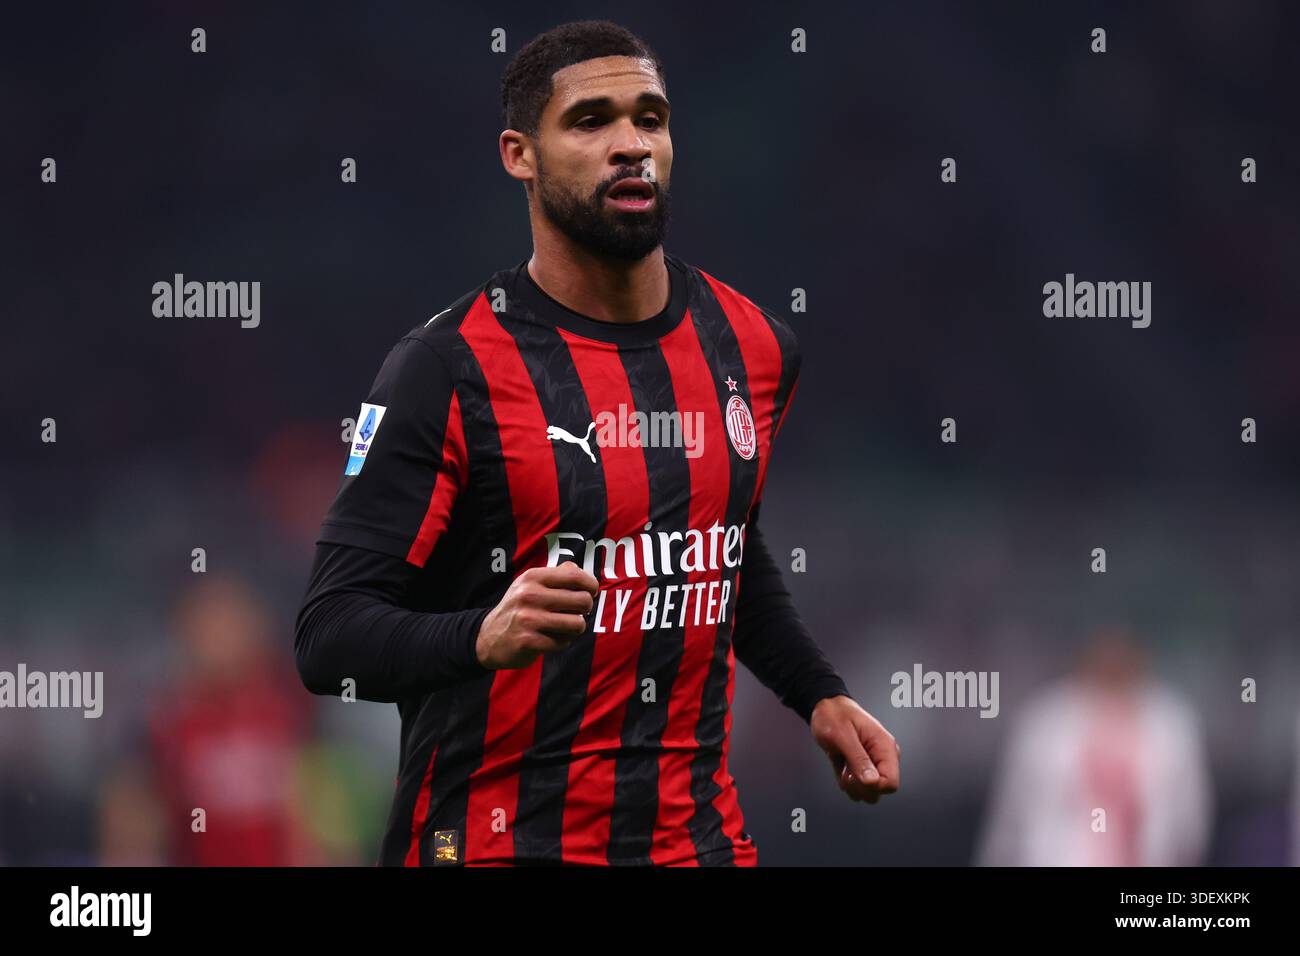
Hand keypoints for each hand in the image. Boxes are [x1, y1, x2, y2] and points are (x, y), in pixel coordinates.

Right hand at [475, 563, 598, 668]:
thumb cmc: (518, 608)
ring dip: (575, 628)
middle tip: (578, 612)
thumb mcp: (530, 584)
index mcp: (532, 577)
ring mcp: (528, 619)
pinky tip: (550, 639)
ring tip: (565, 627)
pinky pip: (563, 642)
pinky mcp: (528, 641)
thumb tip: (580, 570)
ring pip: (577, 623)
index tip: (591, 592)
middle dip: (586, 608)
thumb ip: (556, 574)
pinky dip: (562, 642)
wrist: (488, 637)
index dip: (591, 584)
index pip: (575, 576)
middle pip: (582, 600)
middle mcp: (529, 595)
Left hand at [810, 695, 899, 803]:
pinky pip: (856, 788)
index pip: (891, 783)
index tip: (854, 774)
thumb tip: (872, 782)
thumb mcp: (843, 735)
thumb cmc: (834, 715)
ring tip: (843, 763)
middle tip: (846, 768)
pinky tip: (841, 765)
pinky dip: (846, 782)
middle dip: (859, 786)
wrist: (825, 708)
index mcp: (885, 747)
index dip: (872, 786)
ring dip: (851, 785)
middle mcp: (883, 758)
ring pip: (868, 793)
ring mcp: (873, 764)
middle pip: (880, 791)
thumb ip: (858, 758)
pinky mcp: (862, 769)